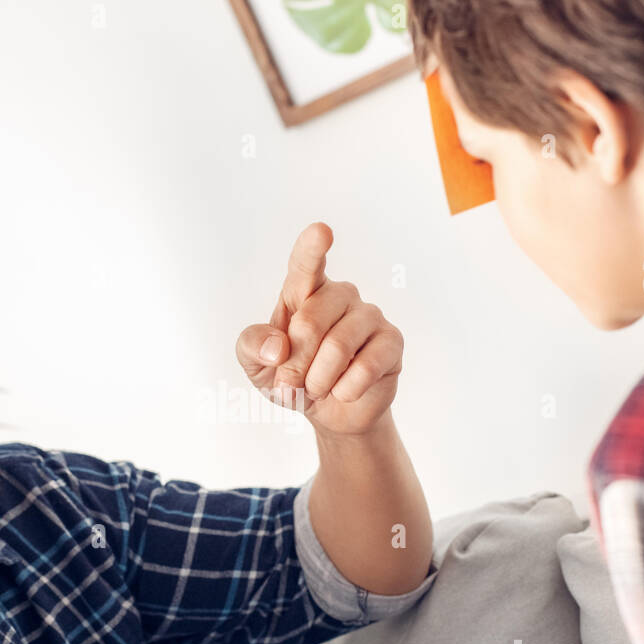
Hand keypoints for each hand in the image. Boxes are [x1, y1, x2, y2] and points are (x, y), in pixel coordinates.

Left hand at [235, 222, 403, 437]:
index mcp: (303, 291)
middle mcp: (339, 295)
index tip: (321, 232)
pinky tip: (344, 391)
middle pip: (311, 321)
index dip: (312, 248)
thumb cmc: (292, 377)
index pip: (305, 264)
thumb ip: (252, 347)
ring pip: (338, 347)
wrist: (329, 411)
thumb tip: (277, 347)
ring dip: (318, 380)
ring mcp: (369, 315)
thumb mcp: (257, 365)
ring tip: (317, 388)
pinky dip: (345, 389)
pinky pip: (366, 367)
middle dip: (294, 364)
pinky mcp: (392, 341)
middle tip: (291, 383)